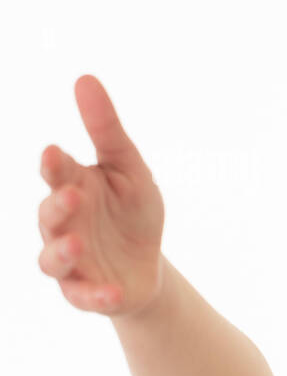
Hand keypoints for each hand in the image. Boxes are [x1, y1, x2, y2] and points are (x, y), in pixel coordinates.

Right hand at [37, 75, 164, 314]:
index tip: (56, 153)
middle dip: (58, 205)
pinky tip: (113, 293)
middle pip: (49, 214)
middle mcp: (62, 224)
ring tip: (81, 243)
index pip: (56, 173)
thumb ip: (107, 130)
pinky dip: (95, 296)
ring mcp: (69, 260)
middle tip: (74, 195)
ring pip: (52, 258)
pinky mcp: (83, 291)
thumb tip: (84, 78)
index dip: (54, 165)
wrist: (147, 264)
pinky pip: (82, 297)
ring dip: (63, 252)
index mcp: (71, 187)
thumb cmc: (133, 210)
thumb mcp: (130, 169)